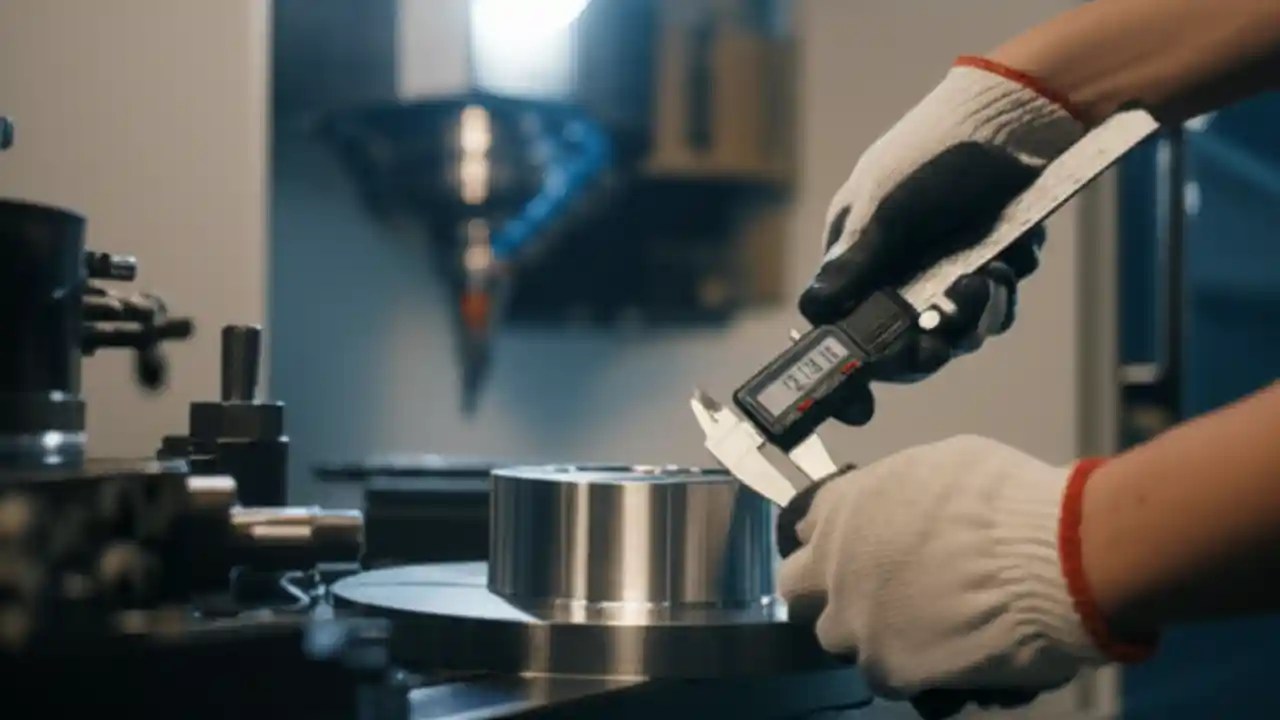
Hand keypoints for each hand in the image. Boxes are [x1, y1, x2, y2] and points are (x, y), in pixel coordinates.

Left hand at [777, 436, 1110, 709]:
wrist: (1051, 559)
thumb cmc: (1006, 500)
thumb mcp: (942, 465)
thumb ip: (899, 492)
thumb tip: (906, 509)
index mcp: (842, 506)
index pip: (807, 528)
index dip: (833, 540)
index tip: (857, 548)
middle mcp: (833, 563)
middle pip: (798, 588)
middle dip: (827, 592)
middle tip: (871, 595)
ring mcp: (855, 620)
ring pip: (838, 637)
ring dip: (869, 632)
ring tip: (920, 628)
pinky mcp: (887, 667)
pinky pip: (884, 677)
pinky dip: (910, 670)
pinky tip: (945, 657)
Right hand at [801, 57, 1084, 423]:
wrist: (1010, 121)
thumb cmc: (930, 154)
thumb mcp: (883, 205)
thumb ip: (853, 263)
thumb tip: (811, 313)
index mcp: (857, 266)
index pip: (840, 336)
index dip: (846, 378)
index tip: (859, 410)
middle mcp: (896, 279)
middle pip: (906, 350)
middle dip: (931, 347)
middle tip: (949, 330)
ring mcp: (944, 277)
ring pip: (958, 335)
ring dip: (979, 314)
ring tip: (993, 273)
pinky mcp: (988, 270)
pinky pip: (996, 307)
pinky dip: (1007, 287)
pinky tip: (1013, 252)